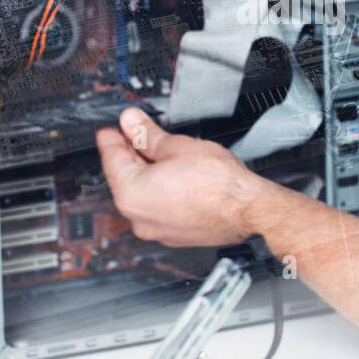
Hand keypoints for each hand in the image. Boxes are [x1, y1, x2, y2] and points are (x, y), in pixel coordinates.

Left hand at [94, 107, 263, 246]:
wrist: (247, 209)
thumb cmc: (218, 183)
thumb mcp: (177, 146)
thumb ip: (147, 134)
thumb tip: (132, 122)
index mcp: (131, 193)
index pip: (111, 158)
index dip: (112, 137)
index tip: (113, 128)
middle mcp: (137, 217)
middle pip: (125, 177)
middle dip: (131, 153)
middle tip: (137, 132)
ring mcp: (155, 230)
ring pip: (142, 194)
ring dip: (146, 172)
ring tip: (161, 152)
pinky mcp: (173, 235)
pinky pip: (158, 208)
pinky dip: (160, 192)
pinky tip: (174, 176)